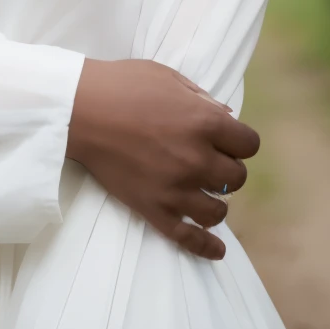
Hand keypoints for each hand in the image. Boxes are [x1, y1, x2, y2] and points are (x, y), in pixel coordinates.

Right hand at [66, 58, 258, 260]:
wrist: (80, 109)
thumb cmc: (124, 85)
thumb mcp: (169, 78)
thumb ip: (203, 99)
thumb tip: (228, 117)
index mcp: (205, 122)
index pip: (249, 145)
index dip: (240, 142)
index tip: (228, 141)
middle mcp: (197, 158)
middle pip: (237, 178)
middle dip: (227, 168)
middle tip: (209, 162)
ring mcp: (175, 188)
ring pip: (218, 211)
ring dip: (216, 202)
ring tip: (204, 193)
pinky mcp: (153, 207)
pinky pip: (187, 237)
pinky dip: (205, 247)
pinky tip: (217, 251)